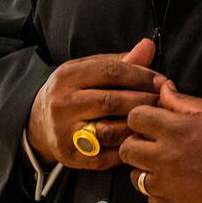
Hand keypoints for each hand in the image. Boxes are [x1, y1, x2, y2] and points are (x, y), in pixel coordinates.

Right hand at [26, 37, 164, 169]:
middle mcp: (63, 103)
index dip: (140, 75)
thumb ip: (119, 61)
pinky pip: (104, 155)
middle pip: (112, 101)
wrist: (37, 122)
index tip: (161, 81)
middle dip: (143, 101)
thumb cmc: (72, 91)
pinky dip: (125, 148)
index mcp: (68, 76)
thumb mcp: (88, 70)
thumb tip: (149, 45)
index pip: (110, 72)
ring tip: (154, 121)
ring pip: (109, 130)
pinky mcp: (69, 156)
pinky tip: (139, 140)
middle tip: (164, 102)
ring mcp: (64, 131)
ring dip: (136, 126)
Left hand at [120, 80, 201, 202]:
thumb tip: (163, 89)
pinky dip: (157, 189)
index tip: (149, 118)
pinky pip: (151, 198)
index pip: (135, 118)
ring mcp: (169, 184)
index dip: (141, 115)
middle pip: (128, 148)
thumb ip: (180, 100)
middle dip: (136, 140)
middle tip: (151, 140)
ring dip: (144, 167)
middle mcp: (165, 157)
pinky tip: (172, 179)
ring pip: (135, 177)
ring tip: (161, 161)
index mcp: (173, 129)